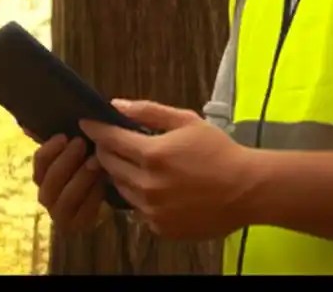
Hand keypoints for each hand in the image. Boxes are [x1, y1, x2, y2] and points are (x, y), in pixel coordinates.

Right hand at [26, 128, 107, 233]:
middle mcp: (47, 197)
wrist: (102, 198)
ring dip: (81, 177)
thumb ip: (56, 140)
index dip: (49, 149)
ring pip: (67, 196)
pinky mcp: (80, 225)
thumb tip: (27, 125)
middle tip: (81, 144)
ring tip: (95, 161)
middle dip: (66, 160)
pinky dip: (94, 194)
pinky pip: (86, 210)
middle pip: (51, 180)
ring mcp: (62, 215)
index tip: (64, 136)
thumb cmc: (85, 168)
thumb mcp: (73, 152)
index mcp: (42, 177)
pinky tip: (104, 181)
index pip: (39, 162)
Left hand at [80, 100, 252, 240]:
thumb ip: (148, 111)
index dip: (95, 129)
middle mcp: (147, 185)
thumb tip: (117, 105)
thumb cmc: (219, 151)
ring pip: (120, 189)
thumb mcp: (186, 121)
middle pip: (109, 165)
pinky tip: (156, 189)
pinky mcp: (160, 227)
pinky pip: (138, 211)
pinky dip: (140, 198)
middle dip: (106, 151)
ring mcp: (152, 210)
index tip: (86, 123)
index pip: (109, 140)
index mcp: (152, 154)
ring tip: (135, 165)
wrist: (247, 190)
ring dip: (122, 175)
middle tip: (110, 143)